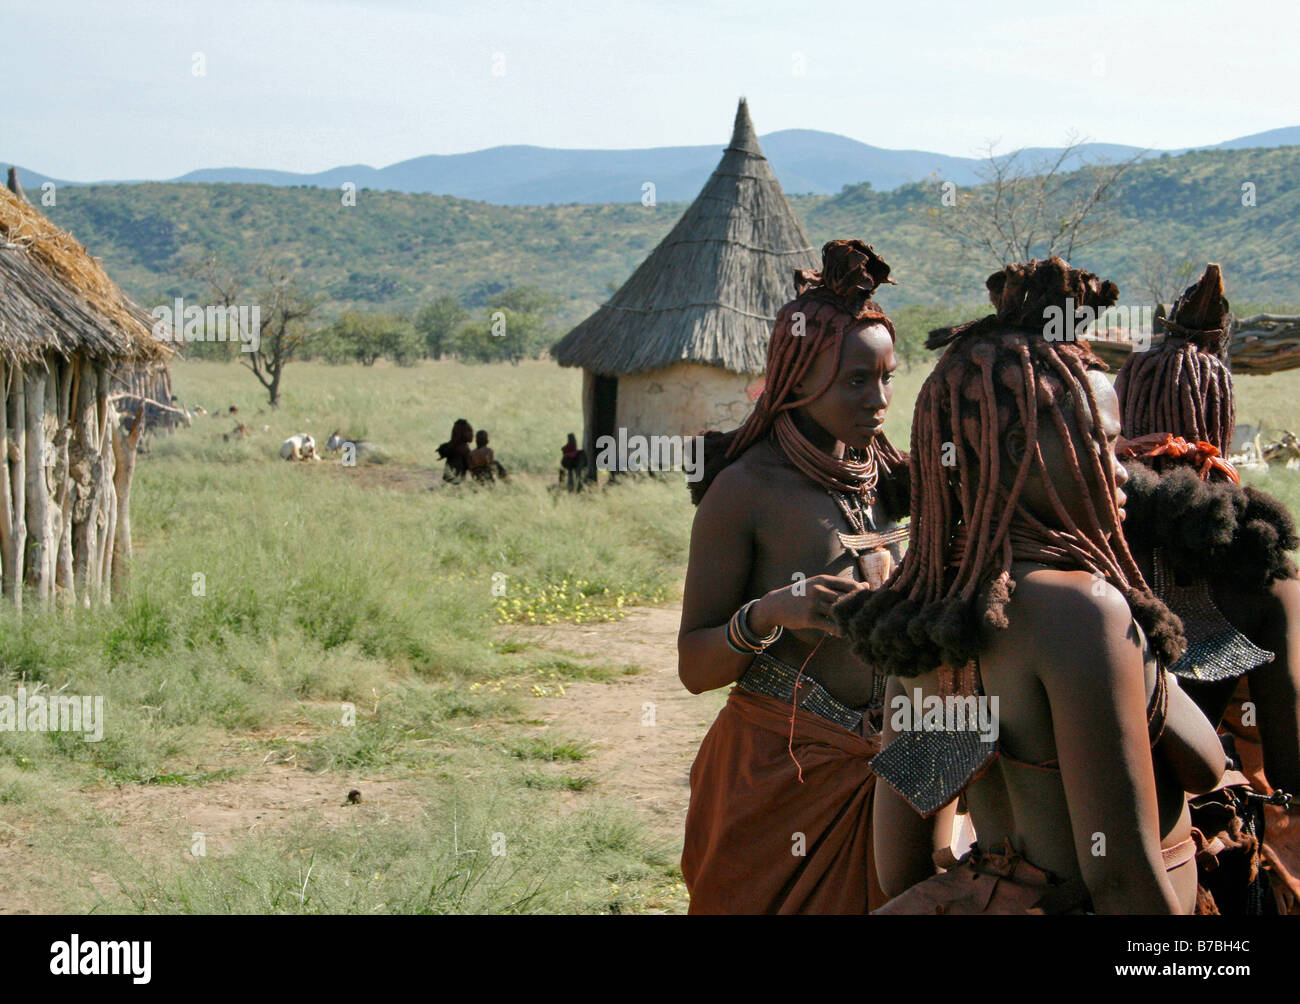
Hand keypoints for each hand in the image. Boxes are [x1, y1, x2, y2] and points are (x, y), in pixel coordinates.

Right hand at [750, 574, 868, 637]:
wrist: (776, 604)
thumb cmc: (801, 594)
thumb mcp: (818, 584)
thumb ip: (840, 586)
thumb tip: (866, 586)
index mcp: (824, 580)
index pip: (851, 585)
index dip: (863, 595)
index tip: (869, 603)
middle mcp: (819, 589)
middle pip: (847, 599)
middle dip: (859, 609)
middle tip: (868, 618)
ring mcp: (814, 604)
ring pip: (839, 613)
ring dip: (849, 621)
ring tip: (857, 627)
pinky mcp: (809, 618)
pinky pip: (830, 626)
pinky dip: (839, 631)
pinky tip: (842, 633)